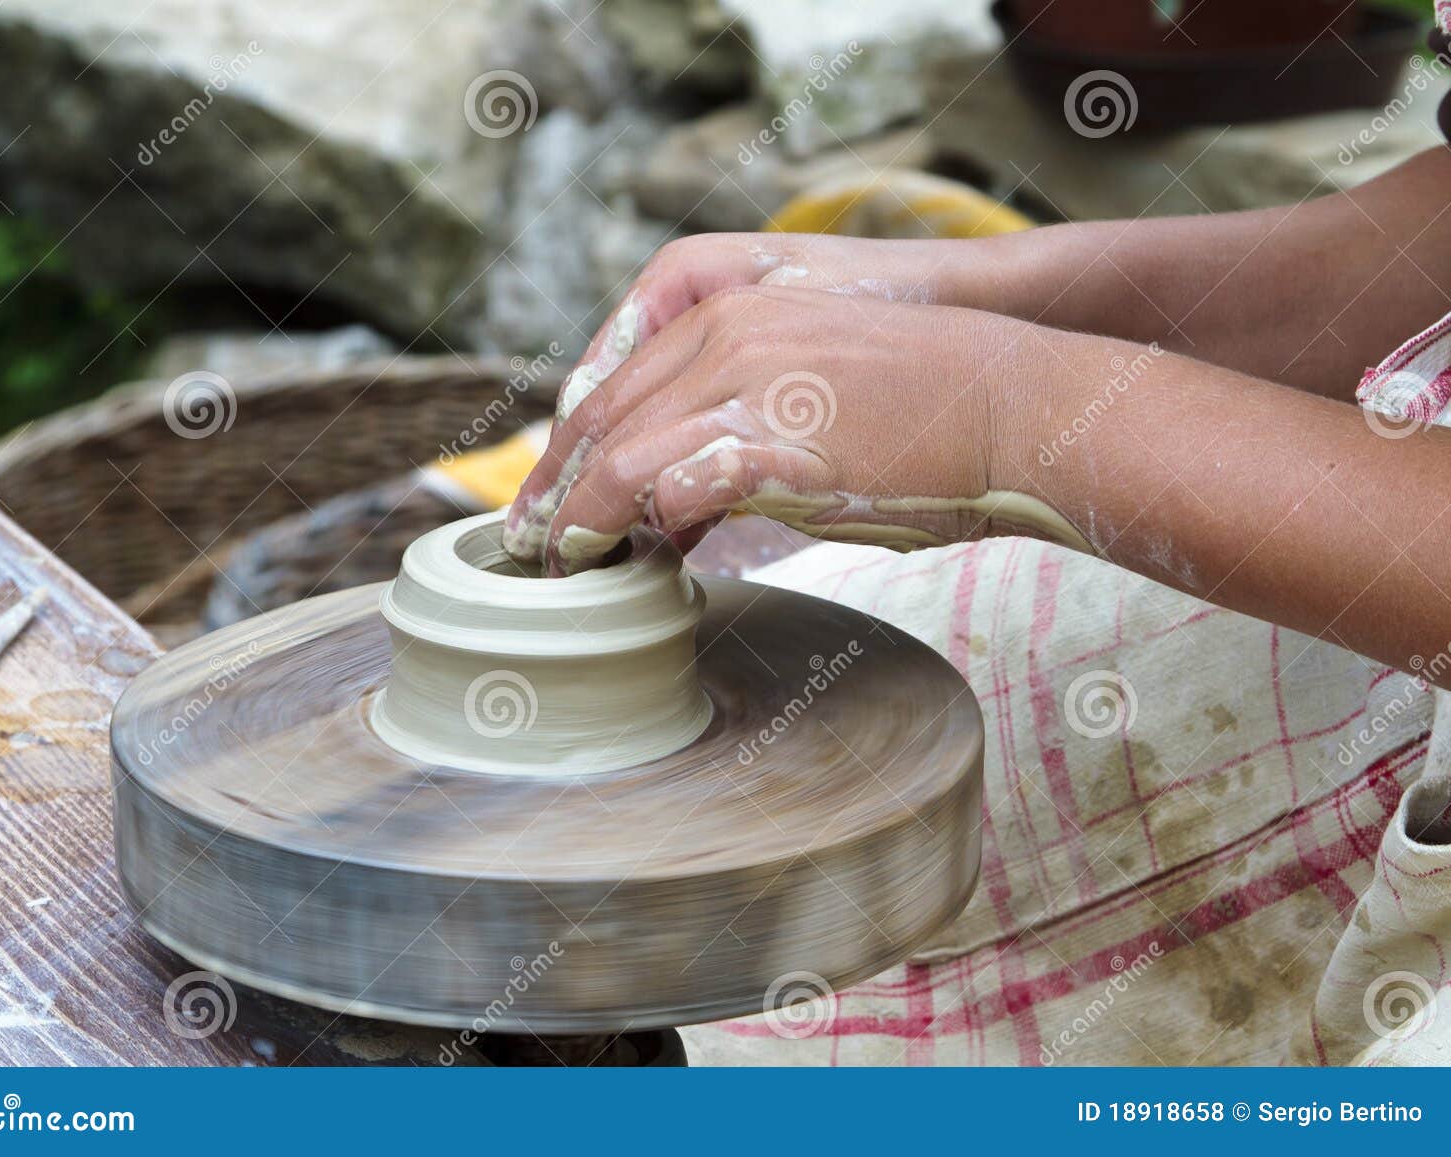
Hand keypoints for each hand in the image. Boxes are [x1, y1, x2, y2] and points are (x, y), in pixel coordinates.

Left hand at [502, 284, 1090, 574]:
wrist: (1013, 405)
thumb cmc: (924, 417)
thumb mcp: (811, 405)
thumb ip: (738, 440)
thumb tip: (681, 508)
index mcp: (729, 315)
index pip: (616, 384)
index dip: (569, 450)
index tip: (548, 500)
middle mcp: (725, 336)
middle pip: (600, 417)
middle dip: (555, 488)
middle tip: (529, 546)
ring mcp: (747, 382)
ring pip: (619, 453)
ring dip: (580, 518)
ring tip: (564, 567)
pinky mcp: (775, 437)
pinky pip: (673, 483)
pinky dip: (636, 526)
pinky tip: (630, 562)